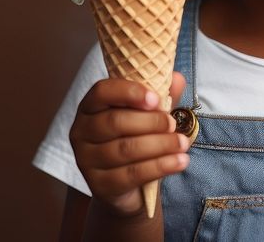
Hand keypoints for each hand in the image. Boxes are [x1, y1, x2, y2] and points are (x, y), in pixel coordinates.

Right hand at [69, 72, 189, 216]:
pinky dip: (161, 166)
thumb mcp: (147, 116)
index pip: (102, 92)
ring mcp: (86, 161)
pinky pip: (132, 174)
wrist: (127, 186)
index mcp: (89, 107)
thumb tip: (177, 78)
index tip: (156, 99)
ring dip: (160, 144)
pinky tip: (180, 162)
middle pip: (115, 122)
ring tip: (182, 143)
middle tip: (173, 124)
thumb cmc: (134, 140)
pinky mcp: (99, 186)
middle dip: (150, 122)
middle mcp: (81, 132)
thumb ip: (161, 97)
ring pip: (126, 149)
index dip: (129, 92)